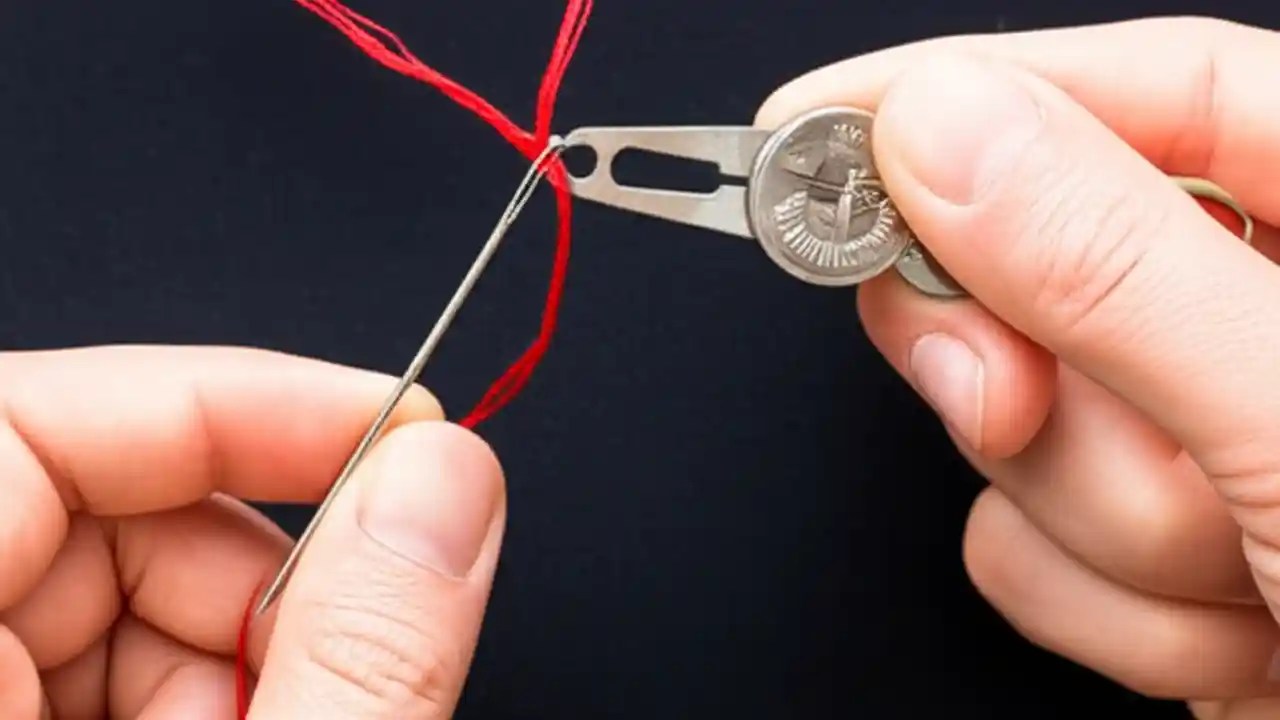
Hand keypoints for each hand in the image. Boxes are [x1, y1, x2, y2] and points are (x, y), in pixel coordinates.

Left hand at [0, 346, 504, 718]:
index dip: (230, 400)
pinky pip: (104, 670)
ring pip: (116, 596)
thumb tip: (445, 482)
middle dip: (265, 570)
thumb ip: (361, 654)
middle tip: (371, 635)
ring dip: (249, 650)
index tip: (396, 428)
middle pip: (94, 513)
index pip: (26, 423)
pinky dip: (211, 698)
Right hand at [758, 16, 1279, 718]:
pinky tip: (1227, 645)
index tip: (814, 129)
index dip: (968, 94)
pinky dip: (1101, 613)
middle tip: (1008, 403)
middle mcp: (1268, 329)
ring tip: (1246, 587)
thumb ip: (1121, 269)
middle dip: (1023, 361)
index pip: (1142, 90)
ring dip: (1104, 526)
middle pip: (1044, 262)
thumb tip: (941, 130)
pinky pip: (1019, 544)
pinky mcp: (1144, 557)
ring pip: (1017, 425)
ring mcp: (1198, 447)